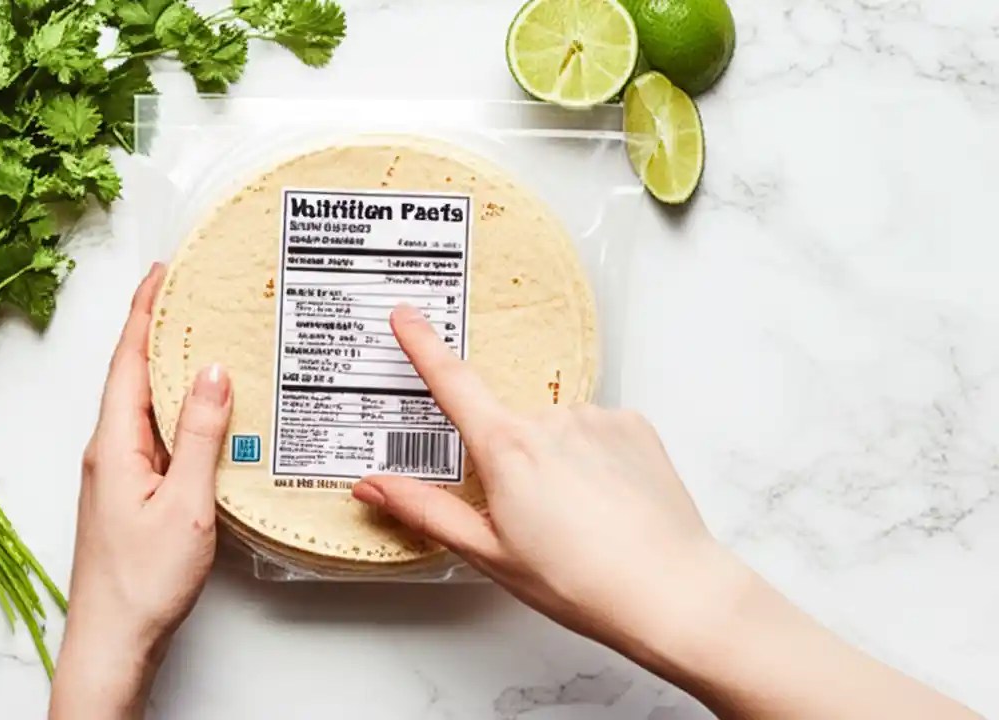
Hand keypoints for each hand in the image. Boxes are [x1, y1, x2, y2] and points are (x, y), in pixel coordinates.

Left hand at [50, 263, 232, 719]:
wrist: (113, 641)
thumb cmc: (142, 583)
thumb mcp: (185, 503)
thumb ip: (201, 436)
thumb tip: (214, 373)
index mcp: (114, 443)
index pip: (129, 360)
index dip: (145, 311)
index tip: (163, 271)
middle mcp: (108, 450)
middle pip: (133, 374)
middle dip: (158, 327)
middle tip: (189, 291)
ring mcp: (117, 473)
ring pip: (144, 404)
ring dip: (169, 368)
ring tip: (202, 337)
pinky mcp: (129, 493)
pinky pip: (153, 434)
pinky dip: (177, 410)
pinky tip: (203, 413)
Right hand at [353, 305, 978, 719]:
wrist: (671, 591)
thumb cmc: (580, 581)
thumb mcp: (488, 552)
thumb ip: (425, 511)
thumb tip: (373, 485)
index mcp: (506, 448)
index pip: (452, 383)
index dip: (423, 345)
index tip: (406, 316)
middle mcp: (549, 419)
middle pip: (507, 425)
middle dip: (509, 461)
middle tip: (532, 519)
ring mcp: (597, 417)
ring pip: (554, 430)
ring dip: (554, 460)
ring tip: (577, 518)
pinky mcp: (635, 425)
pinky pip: (596, 430)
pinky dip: (592, 457)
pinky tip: (605, 500)